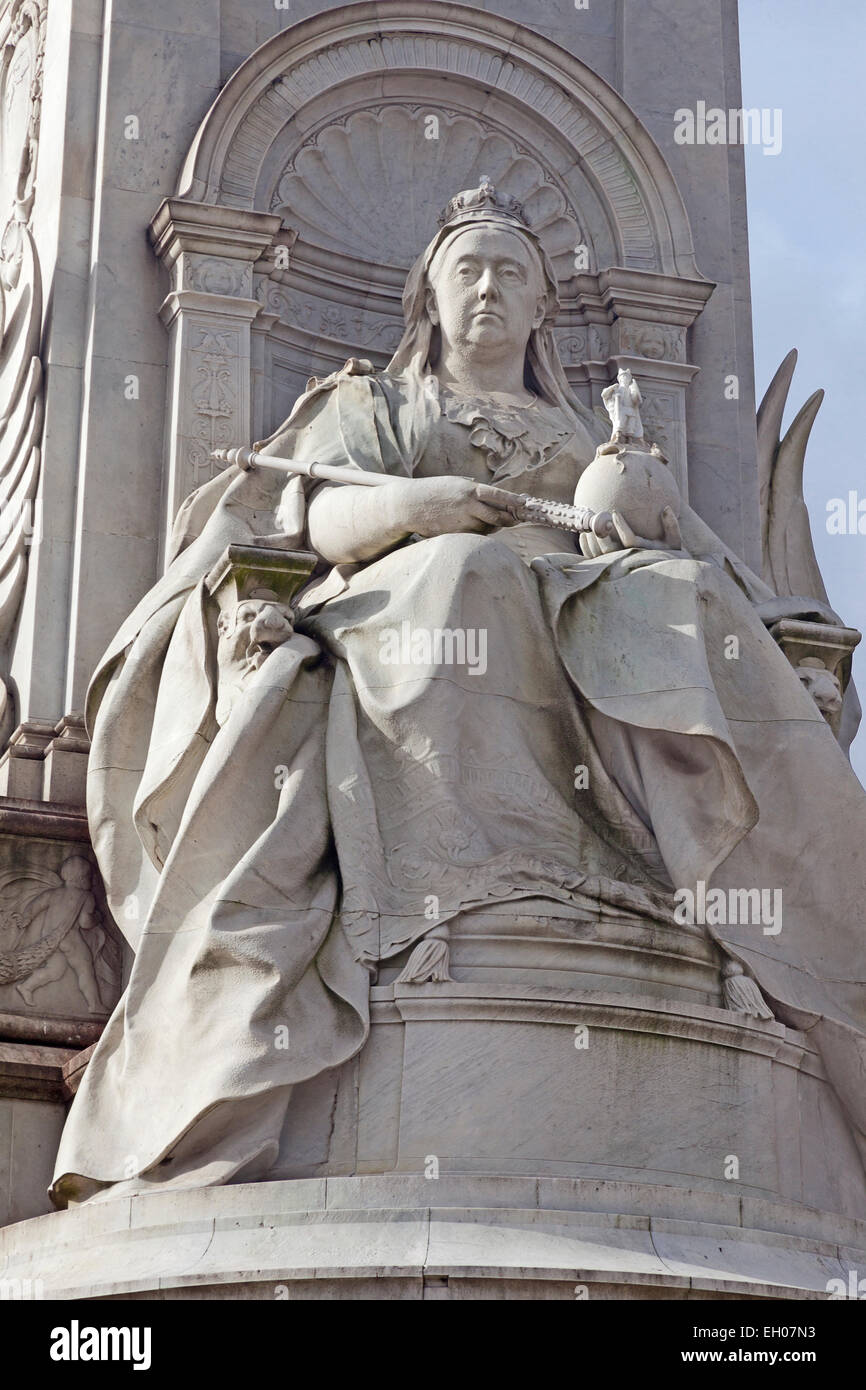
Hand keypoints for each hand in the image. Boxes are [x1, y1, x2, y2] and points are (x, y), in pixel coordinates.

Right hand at [386, 476, 517, 537]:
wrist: (410, 506)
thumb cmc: (432, 491)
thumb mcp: (454, 483)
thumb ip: (472, 489)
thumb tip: (491, 497)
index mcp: (469, 490)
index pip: (498, 496)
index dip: (513, 500)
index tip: (525, 503)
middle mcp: (468, 506)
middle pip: (497, 517)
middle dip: (507, 519)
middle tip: (514, 519)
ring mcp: (462, 522)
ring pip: (486, 528)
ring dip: (489, 526)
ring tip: (480, 518)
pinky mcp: (456, 534)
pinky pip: (473, 535)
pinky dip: (476, 531)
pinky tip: (467, 524)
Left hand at [578, 505, 684, 558]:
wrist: (664, 577)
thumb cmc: (671, 557)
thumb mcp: (675, 542)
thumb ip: (671, 525)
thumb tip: (666, 507)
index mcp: (643, 553)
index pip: (630, 540)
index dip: (622, 526)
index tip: (615, 512)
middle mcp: (629, 562)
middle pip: (610, 549)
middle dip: (602, 532)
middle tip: (597, 517)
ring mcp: (618, 566)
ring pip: (600, 554)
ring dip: (593, 538)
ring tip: (591, 523)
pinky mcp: (609, 568)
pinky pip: (594, 559)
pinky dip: (587, 547)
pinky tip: (584, 534)